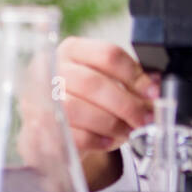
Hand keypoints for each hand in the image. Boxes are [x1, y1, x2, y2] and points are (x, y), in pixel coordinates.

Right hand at [48, 38, 159, 190]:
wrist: (54, 128)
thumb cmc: (86, 99)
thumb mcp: (109, 83)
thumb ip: (132, 81)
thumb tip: (155, 83)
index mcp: (73, 50)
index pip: (107, 54)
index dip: (135, 75)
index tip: (152, 92)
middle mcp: (51, 69)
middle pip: (91, 83)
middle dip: (125, 104)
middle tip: (144, 118)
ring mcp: (38, 98)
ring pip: (75, 108)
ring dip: (110, 123)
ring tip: (127, 131)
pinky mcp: (36, 127)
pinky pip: (67, 133)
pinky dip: (94, 140)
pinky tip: (107, 141)